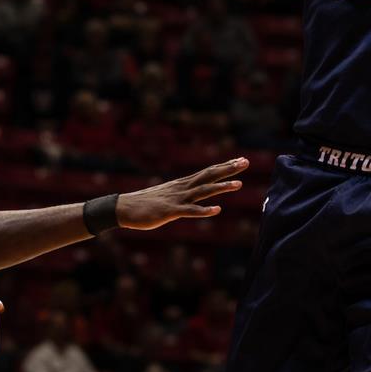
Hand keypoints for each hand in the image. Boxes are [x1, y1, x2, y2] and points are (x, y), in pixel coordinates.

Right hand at [116, 158, 247, 229]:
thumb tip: (193, 197)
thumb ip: (182, 196)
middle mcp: (182, 188)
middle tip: (246, 162)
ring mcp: (177, 199)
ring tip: (239, 184)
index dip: (225, 166)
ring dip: (221, 187)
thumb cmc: (145, 204)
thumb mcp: (168, 197)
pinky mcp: (170, 211)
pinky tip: (217, 210)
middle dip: (228, 169)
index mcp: (182, 184)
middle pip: (209, 176)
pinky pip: (190, 211)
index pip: (208, 172)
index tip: (240, 159)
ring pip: (203, 191)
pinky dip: (204, 210)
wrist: (123, 208)